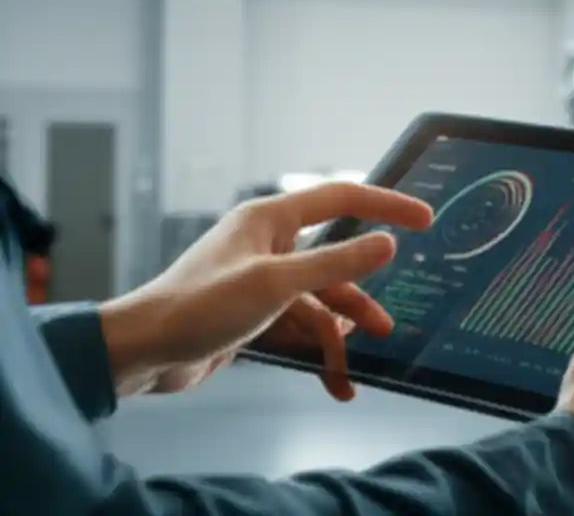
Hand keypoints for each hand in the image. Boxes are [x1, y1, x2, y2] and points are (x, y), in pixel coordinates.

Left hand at [100, 183, 432, 398]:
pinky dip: (318, 352)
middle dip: (362, 294)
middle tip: (390, 320)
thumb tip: (387, 244)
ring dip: (341, 331)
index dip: (387, 205)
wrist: (142, 354)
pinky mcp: (256, 314)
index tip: (425, 219)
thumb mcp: (276, 284)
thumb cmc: (198, 307)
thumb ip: (336, 264)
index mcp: (270, 220)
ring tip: (360, 361)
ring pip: (321, 300)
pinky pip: (301, 326)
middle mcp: (270, 244)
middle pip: (335, 260)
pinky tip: (335, 381)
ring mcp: (263, 280)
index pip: (342, 198)